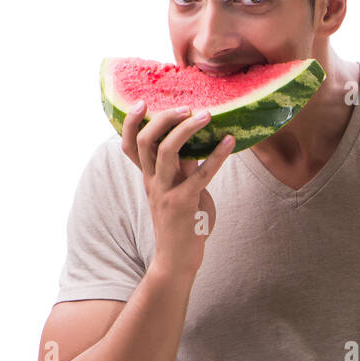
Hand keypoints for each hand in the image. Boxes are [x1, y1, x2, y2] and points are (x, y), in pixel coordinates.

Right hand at [120, 99, 235, 278]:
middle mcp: (153, 182)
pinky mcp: (184, 203)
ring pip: (168, 152)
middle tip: (186, 107)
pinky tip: (230, 142)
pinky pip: (201, 174)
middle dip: (163, 119)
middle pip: (146, 142)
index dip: (130, 122)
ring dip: (187, 130)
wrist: (177, 259)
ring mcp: (166, 192)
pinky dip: (217, 155)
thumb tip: (197, 145)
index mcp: (148, 178)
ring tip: (207, 116)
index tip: (142, 102)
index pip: (129, 145)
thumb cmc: (183, 223)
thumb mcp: (180, 192)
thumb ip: (184, 170)